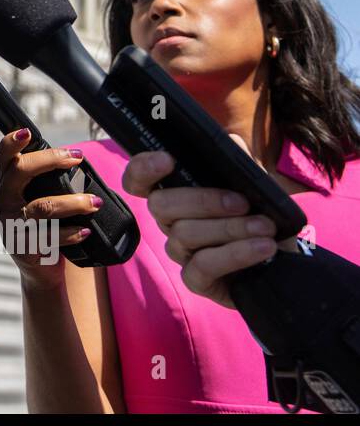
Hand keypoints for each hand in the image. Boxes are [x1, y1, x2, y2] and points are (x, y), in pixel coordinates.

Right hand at [0, 128, 99, 285]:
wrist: (39, 268)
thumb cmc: (44, 226)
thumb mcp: (38, 199)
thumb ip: (46, 181)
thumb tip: (75, 159)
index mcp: (6, 185)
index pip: (3, 158)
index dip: (11, 143)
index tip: (27, 132)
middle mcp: (3, 201)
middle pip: (20, 172)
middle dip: (50, 160)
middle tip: (77, 157)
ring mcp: (10, 225)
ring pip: (42, 207)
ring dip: (72, 203)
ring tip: (94, 203)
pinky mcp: (22, 247)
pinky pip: (49, 237)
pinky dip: (71, 233)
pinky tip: (85, 231)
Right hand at [122, 138, 289, 307]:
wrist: (287, 259)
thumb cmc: (261, 215)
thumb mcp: (254, 182)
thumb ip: (237, 160)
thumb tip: (228, 144)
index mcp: (178, 194)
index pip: (139, 180)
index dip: (142, 169)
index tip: (168, 160)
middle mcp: (171, 222)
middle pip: (160, 205)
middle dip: (203, 200)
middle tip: (242, 202)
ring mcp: (181, 252)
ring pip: (185, 234)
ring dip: (230, 228)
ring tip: (264, 227)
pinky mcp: (196, 280)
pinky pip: (203, 266)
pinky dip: (236, 254)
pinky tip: (263, 248)